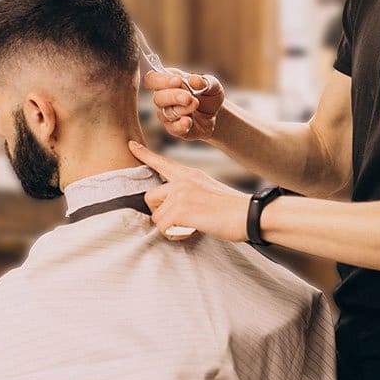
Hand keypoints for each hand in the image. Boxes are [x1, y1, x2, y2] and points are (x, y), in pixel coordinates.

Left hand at [129, 141, 247, 242]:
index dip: (145, 154)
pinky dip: (175, 235)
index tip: (131, 144)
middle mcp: (182, 181)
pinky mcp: (180, 209)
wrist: (248, 214)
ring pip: (156, 216)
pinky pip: (162, 228)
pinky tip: (191, 231)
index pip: (163, 162)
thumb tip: (176, 208)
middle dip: (158, 212)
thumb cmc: (233, 209)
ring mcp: (180, 194)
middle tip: (177, 220)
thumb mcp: (209, 191)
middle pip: (149, 197)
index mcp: (190, 175)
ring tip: (189, 227)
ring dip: (169, 227)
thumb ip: (190, 193)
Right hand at [144, 69, 224, 140]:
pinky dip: (181, 125)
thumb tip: (194, 80)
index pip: (152, 79)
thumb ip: (204, 81)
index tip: (178, 81)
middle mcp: (163, 98)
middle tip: (188, 97)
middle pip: (157, 98)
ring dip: (181, 109)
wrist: (216, 115)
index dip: (160, 80)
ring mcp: (167, 115)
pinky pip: (173, 128)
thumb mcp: (212, 85)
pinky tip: (189, 121)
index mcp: (167, 81)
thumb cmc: (209, 95)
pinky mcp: (175, 129)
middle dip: (173, 96)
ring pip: (166, 113)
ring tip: (195, 104)